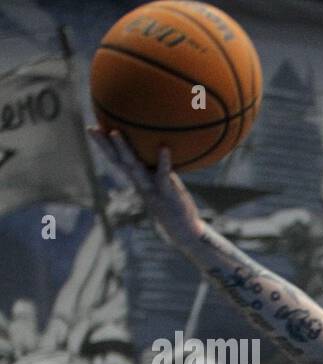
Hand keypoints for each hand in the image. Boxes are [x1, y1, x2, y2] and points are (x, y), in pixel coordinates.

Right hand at [87, 128, 203, 247]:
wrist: (184, 231)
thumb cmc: (174, 205)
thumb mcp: (163, 185)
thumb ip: (159, 170)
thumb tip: (161, 148)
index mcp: (138, 180)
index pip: (117, 160)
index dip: (104, 146)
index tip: (93, 129)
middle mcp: (141, 183)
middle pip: (119, 162)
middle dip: (105, 145)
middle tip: (92, 128)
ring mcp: (152, 189)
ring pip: (134, 167)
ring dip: (124, 150)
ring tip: (114, 132)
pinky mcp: (167, 194)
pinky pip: (163, 176)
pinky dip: (163, 161)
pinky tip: (164, 147)